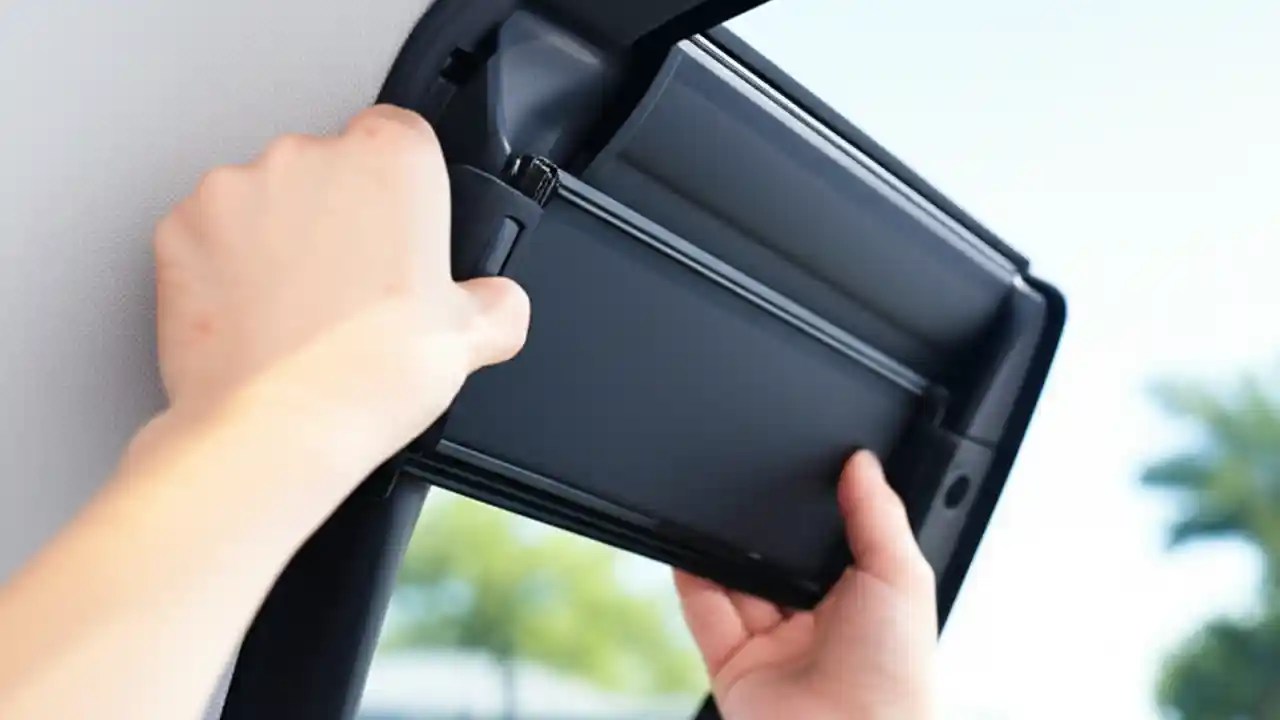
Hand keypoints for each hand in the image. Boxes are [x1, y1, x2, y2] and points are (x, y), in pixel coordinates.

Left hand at [150, 105, 528, 464]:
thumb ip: (495, 302)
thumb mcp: (472, 339)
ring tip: (300, 308)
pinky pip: (207, 230)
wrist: (278, 428)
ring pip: (265, 196)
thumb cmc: (370, 375)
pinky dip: (223, 263)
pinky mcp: (178, 227)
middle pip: (329, 163)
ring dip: (279, 235)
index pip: (400, 133)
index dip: (401, 185)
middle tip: (352, 285)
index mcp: (390, 160)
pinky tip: (254, 315)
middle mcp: (309, 156)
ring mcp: (235, 188)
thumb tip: (496, 303)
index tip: (398, 226)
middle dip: (337, 213)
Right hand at [675, 451, 937, 719]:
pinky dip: (690, 579)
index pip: (834, 542)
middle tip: (756, 490)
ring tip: (715, 509)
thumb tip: (862, 462)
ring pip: (738, 582)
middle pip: (780, 560)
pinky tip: (687, 547)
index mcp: (866, 603)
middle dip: (767, 530)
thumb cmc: (895, 682)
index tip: (805, 471)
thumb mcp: (902, 579)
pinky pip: (703, 613)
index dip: (820, 510)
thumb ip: (878, 516)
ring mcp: (773, 646)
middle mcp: (818, 624)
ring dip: (726, 549)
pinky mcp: (732, 666)